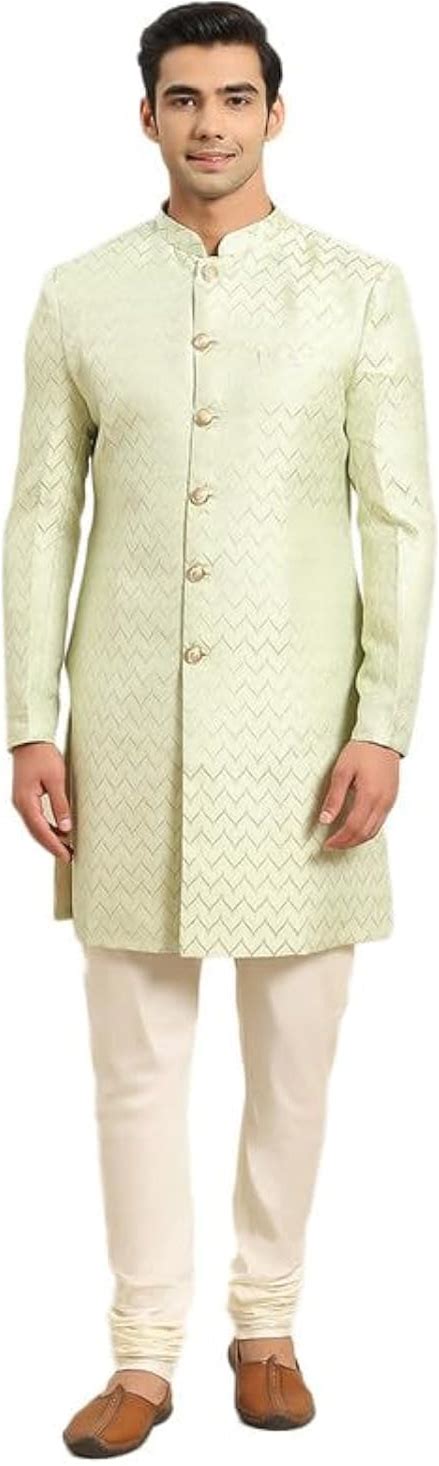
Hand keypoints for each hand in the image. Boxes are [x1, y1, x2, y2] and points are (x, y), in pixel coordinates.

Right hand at [11, 742, 73, 863]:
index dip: (55, 845)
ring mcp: (21, 801)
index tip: (66, 855)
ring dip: (49, 838)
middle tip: (68, 856)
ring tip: (66, 847)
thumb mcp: (56, 779)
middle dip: (52, 845)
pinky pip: (35, 818)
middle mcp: (21, 804)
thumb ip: (60, 805)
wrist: (30, 740)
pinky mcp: (25, 797)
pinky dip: (46, 827)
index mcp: (26, 802)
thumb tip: (65, 828)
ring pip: (35, 827)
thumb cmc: (42, 755)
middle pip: (36, 832)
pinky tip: (57, 831)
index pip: (41, 831)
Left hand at [317, 739, 399, 848]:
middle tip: (332, 845)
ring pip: (374, 831)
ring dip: (357, 839)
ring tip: (342, 841)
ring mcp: (389, 802)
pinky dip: (367, 831)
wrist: (382, 739)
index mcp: (369, 796)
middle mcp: (382, 802)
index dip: (339, 839)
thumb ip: (334, 798)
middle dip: (347, 843)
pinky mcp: (391, 799)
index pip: (353, 827)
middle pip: (364, 834)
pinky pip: (380, 822)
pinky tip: (356, 828)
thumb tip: (325, 820)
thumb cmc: (361, 751)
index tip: (327, 843)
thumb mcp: (342, 772)